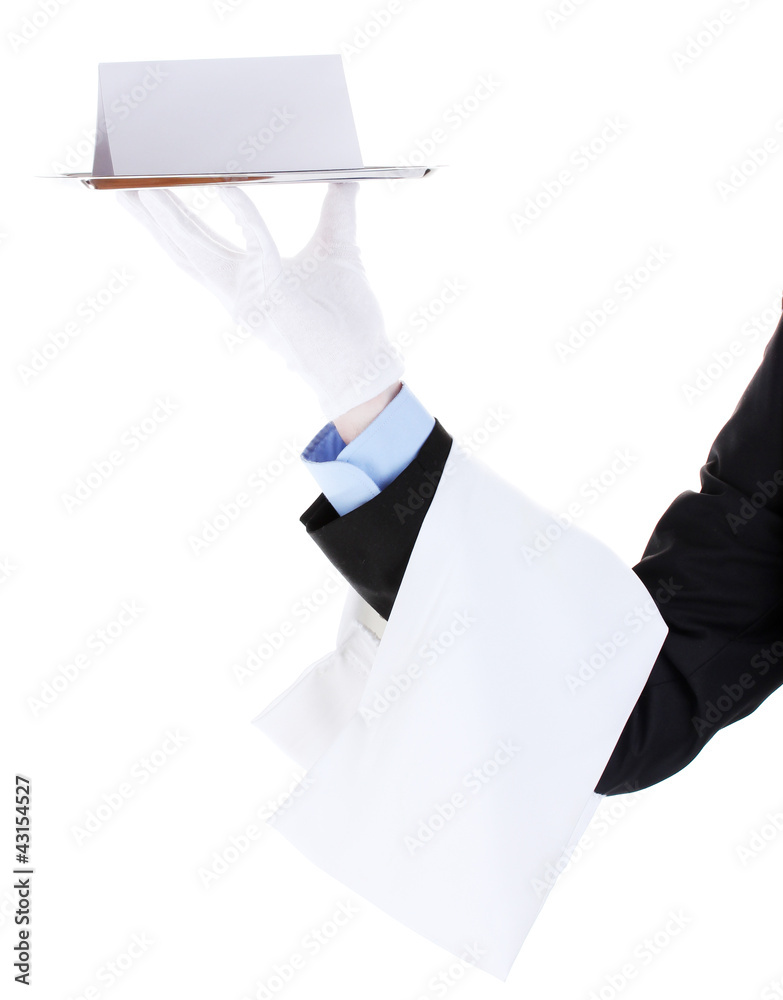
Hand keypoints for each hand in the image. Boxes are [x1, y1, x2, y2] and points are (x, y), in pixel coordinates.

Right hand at [117, 182, 403, 420]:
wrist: (366, 367)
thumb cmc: (350, 317)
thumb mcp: (338, 250)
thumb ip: (337, 210)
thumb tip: (346, 175)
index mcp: (245, 280)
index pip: (196, 243)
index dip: (168, 216)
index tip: (143, 187)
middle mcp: (238, 291)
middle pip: (181, 247)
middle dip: (148, 214)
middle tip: (118, 180)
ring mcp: (252, 297)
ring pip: (198, 251)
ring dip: (168, 217)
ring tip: (142, 186)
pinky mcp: (276, 298)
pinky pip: (255, 248)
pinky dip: (241, 214)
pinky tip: (225, 184)